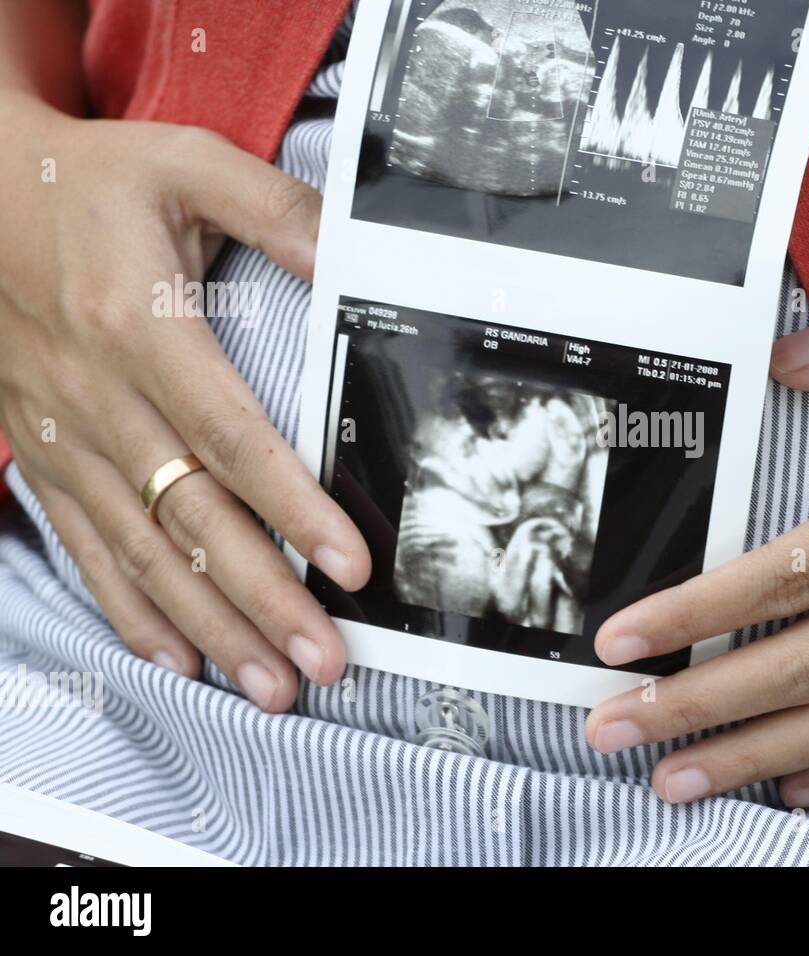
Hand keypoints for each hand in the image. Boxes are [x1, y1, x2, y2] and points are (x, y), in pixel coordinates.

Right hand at [0, 92, 370, 710]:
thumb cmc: (87, 184)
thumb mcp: (187, 162)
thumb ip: (277, 209)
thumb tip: (354, 256)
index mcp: (139, 329)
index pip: (231, 438)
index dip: (294, 506)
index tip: (350, 564)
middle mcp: (100, 400)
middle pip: (194, 520)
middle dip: (265, 599)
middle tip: (326, 660)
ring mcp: (67, 439)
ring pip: (145, 553)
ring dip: (212, 625)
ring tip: (272, 683)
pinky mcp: (48, 459)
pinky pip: (90, 549)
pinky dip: (133, 609)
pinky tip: (179, 656)